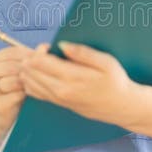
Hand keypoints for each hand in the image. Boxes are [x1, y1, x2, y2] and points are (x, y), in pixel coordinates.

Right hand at [0, 43, 50, 133]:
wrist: (3, 113)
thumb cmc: (16, 89)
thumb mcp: (25, 71)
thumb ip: (33, 58)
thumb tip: (45, 47)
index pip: (13, 51)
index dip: (31, 54)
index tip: (46, 58)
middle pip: (11, 65)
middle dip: (29, 69)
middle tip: (44, 73)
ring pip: (11, 81)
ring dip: (26, 83)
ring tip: (36, 85)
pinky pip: (14, 96)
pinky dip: (24, 95)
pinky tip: (30, 94)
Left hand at [18, 42, 133, 124]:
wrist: (122, 107)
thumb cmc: (116, 82)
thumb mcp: (106, 62)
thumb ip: (83, 53)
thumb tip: (61, 45)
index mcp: (71, 78)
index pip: (40, 62)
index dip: (38, 51)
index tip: (48, 46)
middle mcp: (60, 91)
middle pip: (30, 72)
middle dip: (32, 58)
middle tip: (43, 52)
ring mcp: (58, 99)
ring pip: (29, 83)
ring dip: (29, 70)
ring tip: (41, 61)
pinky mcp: (58, 103)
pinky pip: (34, 93)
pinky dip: (30, 81)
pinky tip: (39, 74)